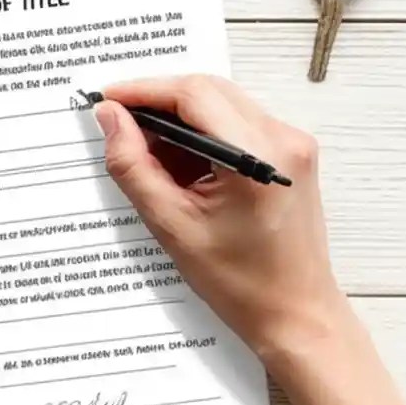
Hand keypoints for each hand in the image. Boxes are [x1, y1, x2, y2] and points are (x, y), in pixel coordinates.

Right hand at [94, 75, 343, 363]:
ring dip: (181, 121)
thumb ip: (134, 165)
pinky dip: (204, 135)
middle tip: (121, 127)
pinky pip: (238, 125)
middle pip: (208, 91)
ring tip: (151, 158)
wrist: (295, 314)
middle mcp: (283, 139)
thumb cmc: (242, 282)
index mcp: (257, 154)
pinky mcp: (291, 155)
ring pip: (222, 105)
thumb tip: (111, 119)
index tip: (109, 100)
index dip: (144, 90)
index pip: (192, 93)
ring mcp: (292, 144)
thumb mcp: (172, 224)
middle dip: (160, 102)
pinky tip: (182, 169)